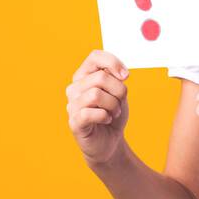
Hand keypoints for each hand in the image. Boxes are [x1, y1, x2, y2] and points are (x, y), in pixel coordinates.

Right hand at [66, 49, 130, 164]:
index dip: (113, 62)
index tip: (126, 76)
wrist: (110, 141)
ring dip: (113, 105)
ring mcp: (72, 105)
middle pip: (101, 78)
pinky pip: (90, 113)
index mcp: (84, 76)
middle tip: (119, 103)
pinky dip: (105, 116)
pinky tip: (106, 120)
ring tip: (113, 113)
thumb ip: (116, 79)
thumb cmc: (113, 114)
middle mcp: (74, 88)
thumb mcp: (119, 92)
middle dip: (118, 91)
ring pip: (96, 94)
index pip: (95, 56)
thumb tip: (119, 74)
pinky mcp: (74, 122)